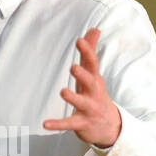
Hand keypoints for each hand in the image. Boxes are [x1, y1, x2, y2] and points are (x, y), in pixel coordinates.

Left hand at [42, 29, 121, 147]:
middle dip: (83, 75)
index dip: (87, 52)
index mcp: (95, 79)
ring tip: (63, 91)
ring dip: (73, 98)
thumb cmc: (96, 95)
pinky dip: (58, 124)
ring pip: (82, 103)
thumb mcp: (94, 74)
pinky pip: (70, 124)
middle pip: (90, 82)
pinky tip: (45, 124)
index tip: (79, 41)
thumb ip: (91, 52)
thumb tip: (94, 29)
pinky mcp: (82, 123)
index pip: (92, 64)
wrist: (110, 127)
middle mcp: (94, 93)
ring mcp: (89, 108)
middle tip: (73, 67)